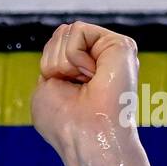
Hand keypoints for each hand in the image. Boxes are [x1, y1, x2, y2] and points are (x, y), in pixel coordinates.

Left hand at [30, 21, 139, 164]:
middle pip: (60, 34)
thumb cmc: (64, 122)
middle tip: (74, 88)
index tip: (63, 92)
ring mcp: (111, 52)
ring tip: (84, 84)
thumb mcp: (45, 87)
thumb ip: (53, 60)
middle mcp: (100, 59)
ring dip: (63, 63)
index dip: (48, 66)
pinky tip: (91, 76)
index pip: (54, 45)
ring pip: (67, 31)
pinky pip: (78, 30)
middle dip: (54, 62)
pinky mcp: (121, 45)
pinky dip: (73, 56)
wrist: (85, 135)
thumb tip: (64, 35)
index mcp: (84, 70)